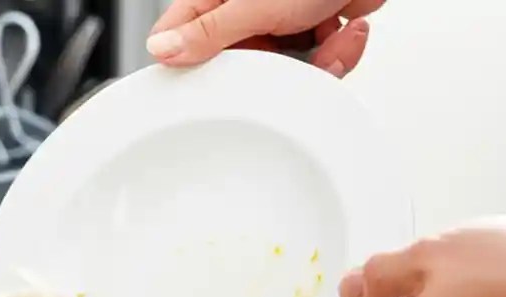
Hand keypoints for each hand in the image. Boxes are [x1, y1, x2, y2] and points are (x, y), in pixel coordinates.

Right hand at [147, 0, 385, 75]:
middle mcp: (243, 10)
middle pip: (240, 66)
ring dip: (316, 61)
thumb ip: (209, 31)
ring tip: (332, 37)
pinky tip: (346, 32)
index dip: (196, 67)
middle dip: (275, 69)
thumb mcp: (255, 4)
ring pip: (281, 69)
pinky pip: (314, 61)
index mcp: (215, 0)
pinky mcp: (309, 28)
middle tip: (294, 56)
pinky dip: (336, 52)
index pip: (183, 40)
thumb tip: (160, 50)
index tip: (226, 80)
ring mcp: (277, 20)